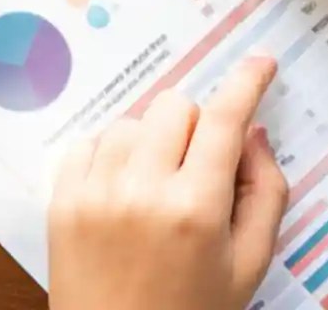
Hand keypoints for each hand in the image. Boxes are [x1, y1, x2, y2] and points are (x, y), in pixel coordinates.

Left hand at [49, 57, 287, 309]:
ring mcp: (95, 194)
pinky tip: (125, 191)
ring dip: (152, 142)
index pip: (224, 120)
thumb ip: (266, 193)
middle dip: (196, 127)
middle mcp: (142, 192)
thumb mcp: (250, 264)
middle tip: (200, 168)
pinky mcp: (62, 201)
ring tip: (158, 188)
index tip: (260, 62)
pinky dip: (112, 155)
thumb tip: (254, 133)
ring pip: (132, 121)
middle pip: (175, 106)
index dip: (246, 83)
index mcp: (196, 209)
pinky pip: (90, 141)